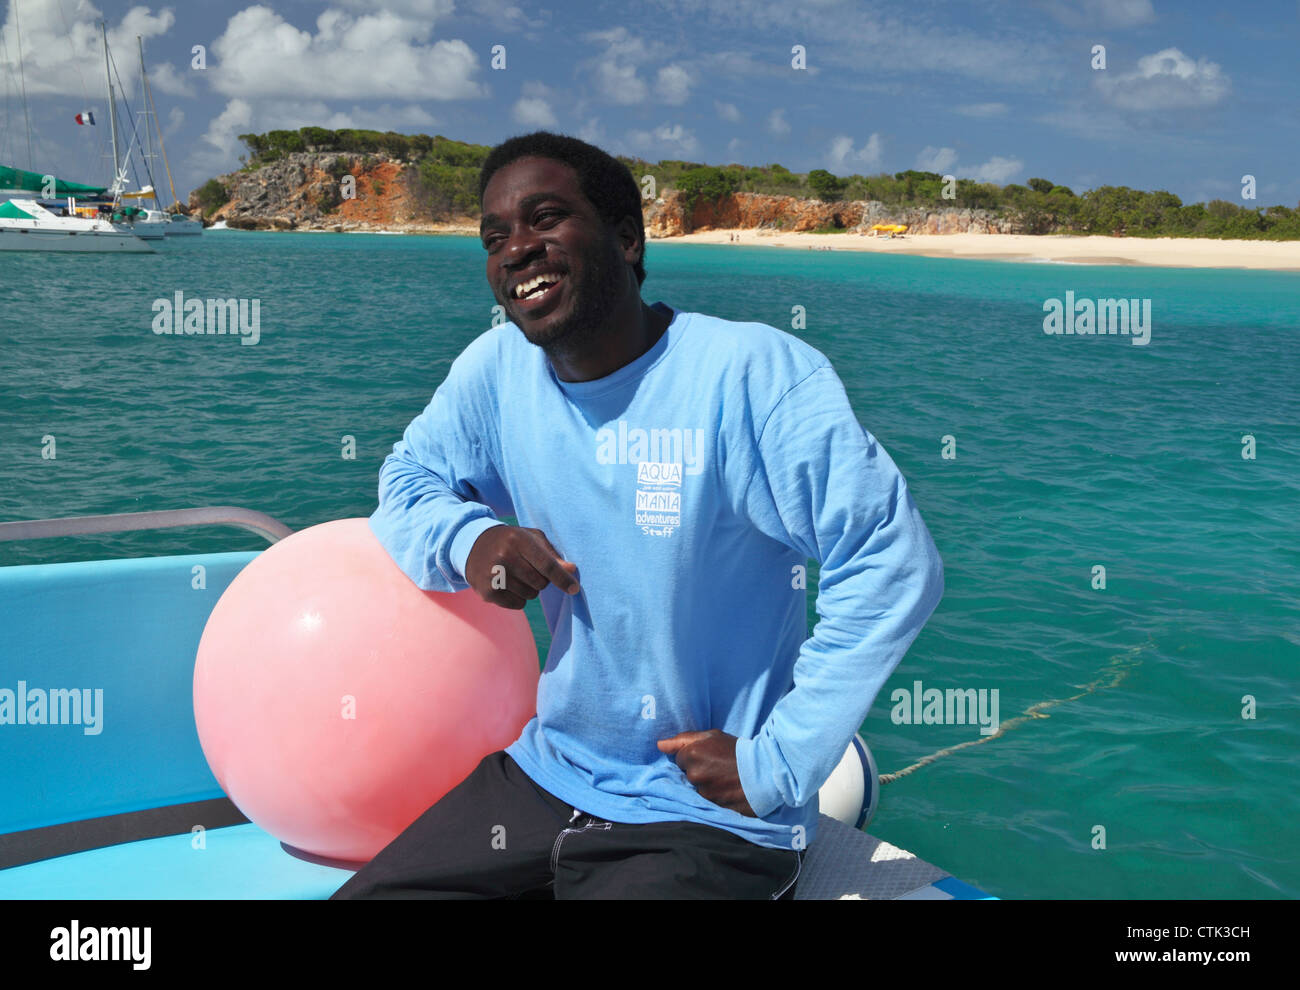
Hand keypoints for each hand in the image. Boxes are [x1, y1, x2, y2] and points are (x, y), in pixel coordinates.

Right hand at [464, 525, 580, 608]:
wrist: (472, 546)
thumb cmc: (511, 541)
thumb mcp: (531, 538)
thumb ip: (552, 554)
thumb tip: (571, 570)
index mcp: (518, 540)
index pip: (547, 564)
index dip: (562, 578)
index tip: (575, 589)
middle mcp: (504, 557)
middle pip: (541, 583)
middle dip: (542, 580)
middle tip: (529, 569)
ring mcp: (493, 575)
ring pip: (530, 595)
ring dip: (529, 589)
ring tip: (516, 575)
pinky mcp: (487, 592)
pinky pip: (518, 605)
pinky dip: (518, 598)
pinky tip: (507, 584)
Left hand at [657, 729, 756, 817]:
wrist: (764, 770)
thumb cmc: (737, 750)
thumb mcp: (712, 736)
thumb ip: (683, 739)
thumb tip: (660, 745)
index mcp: (691, 754)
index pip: (680, 758)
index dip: (693, 756)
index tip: (709, 756)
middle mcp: (694, 775)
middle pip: (687, 774)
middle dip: (698, 771)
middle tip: (717, 767)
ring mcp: (703, 793)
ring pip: (696, 789)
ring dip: (706, 785)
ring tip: (723, 780)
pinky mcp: (712, 807)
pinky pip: (706, 802)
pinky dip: (713, 797)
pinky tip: (725, 791)